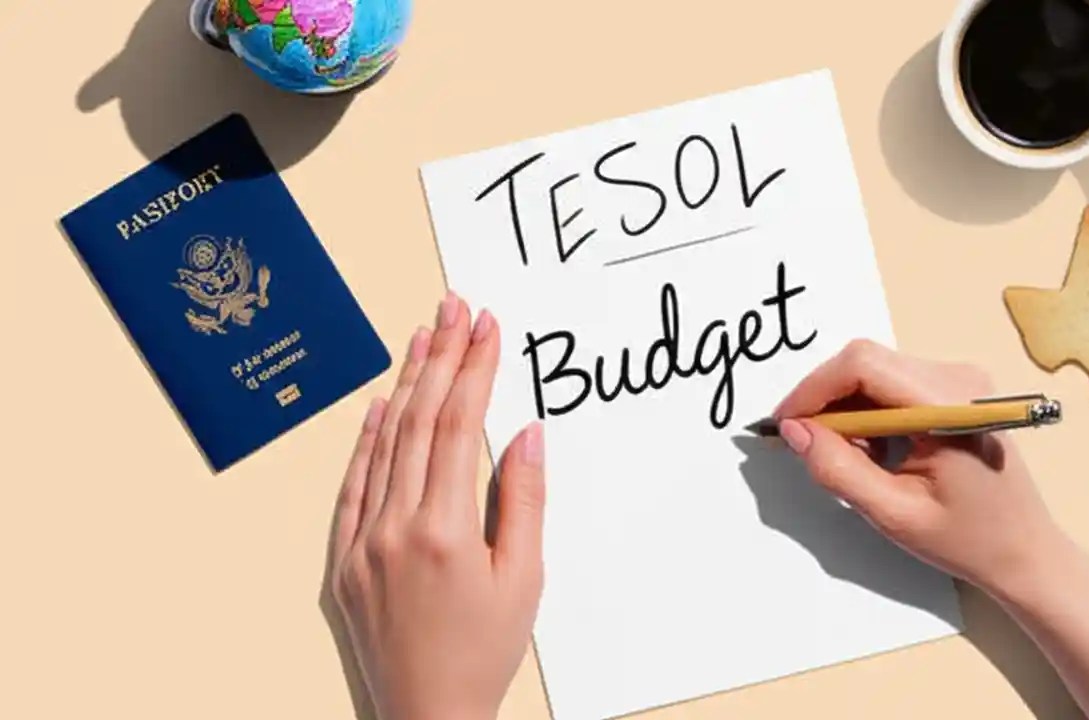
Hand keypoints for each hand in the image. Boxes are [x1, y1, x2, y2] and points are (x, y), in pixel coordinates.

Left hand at [330, 294, 544, 719]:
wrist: (428, 716)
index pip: (461, 425)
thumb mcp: (524, 579)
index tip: (487, 326)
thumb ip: (524, 499)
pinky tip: (381, 404)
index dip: (475, 368)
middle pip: (420, 421)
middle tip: (454, 307)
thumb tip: (528, 432)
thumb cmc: (484, 652)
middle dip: (440, 356)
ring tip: (422, 335)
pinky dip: (368, 440)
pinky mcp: (343, 559)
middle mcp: (395, 527)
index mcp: (444, 530)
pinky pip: (353, 485)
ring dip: (405, 384)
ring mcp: (362, 542)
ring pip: (384, 443)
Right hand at [773, 340, 1063, 595]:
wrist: (1026, 551)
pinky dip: (868, 412)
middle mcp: (959, 379)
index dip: (813, 389)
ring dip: (847, 409)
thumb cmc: (969, 540)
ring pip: (874, 371)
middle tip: (805, 445)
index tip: (785, 426)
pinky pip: (892, 383)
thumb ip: (839, 470)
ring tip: (851, 458)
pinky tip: (876, 452)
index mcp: (950, 406)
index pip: (863, 365)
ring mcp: (960, 380)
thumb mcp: (894, 514)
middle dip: (825, 400)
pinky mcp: (956, 389)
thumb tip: (794, 431)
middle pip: (865, 362)